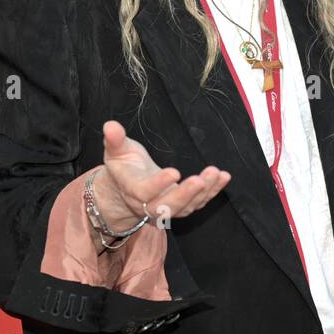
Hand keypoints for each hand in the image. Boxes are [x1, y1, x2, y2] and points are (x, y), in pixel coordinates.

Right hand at [90, 120, 230, 229]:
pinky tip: (224, 177)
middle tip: (200, 180)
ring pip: (186, 207)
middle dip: (185, 194)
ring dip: (204, 192)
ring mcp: (167, 208)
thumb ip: (114, 140)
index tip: (174, 172)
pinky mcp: (181, 207)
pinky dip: (212, 192)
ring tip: (216, 173)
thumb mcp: (116, 151)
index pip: (144, 191)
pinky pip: (198, 203)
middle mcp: (149, 204)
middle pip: (167, 206)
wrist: (126, 191)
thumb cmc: (123, 167)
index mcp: (132, 190)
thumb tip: (110, 125)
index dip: (158, 184)